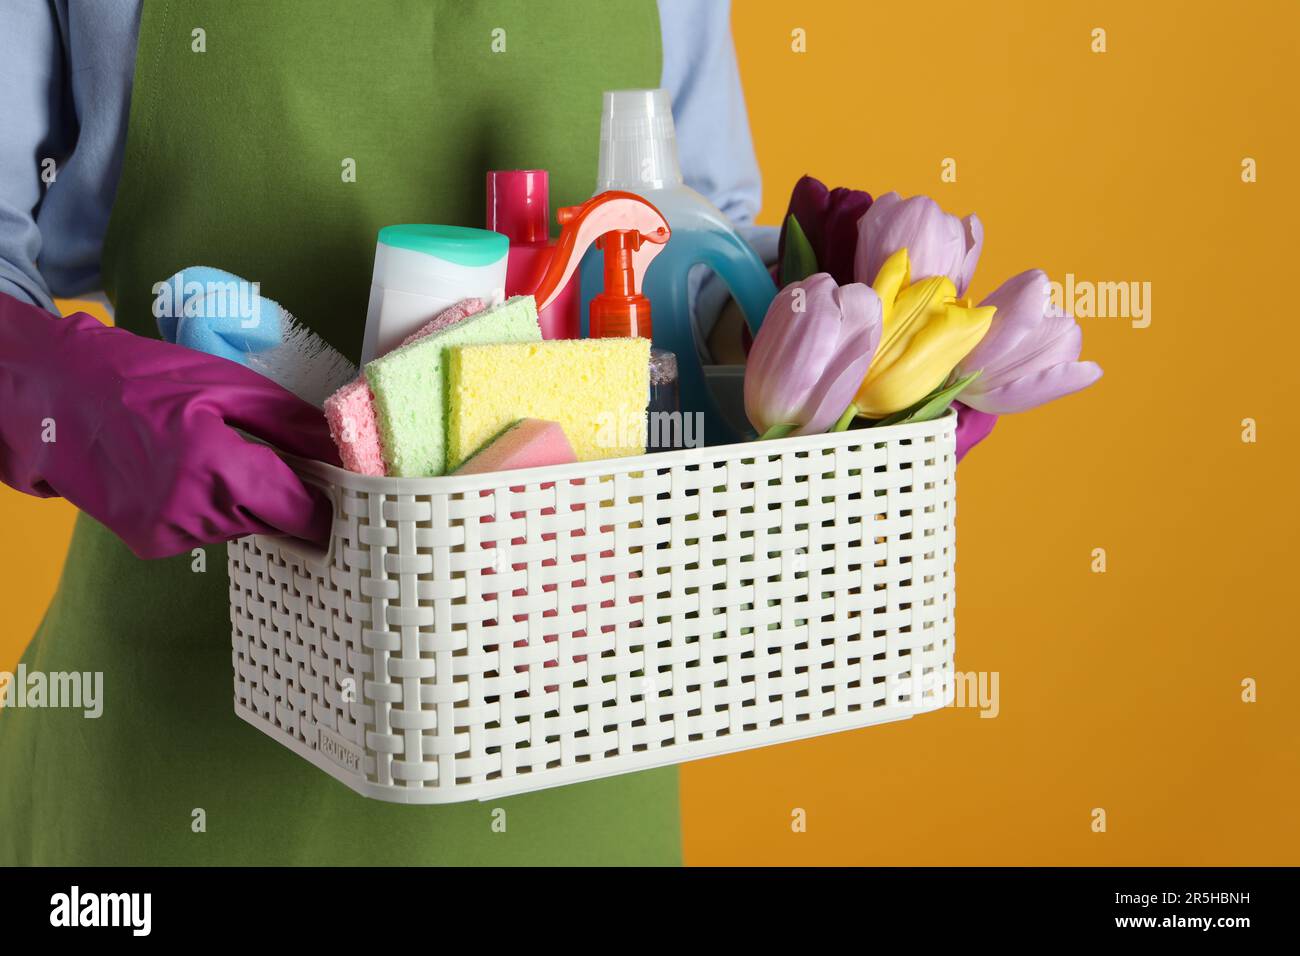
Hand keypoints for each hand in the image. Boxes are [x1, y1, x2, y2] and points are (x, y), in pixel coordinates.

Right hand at [1, 294, 339, 557]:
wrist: (56, 399)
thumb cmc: (143, 380)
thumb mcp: (227, 385)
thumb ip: (291, 423)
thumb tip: (340, 449)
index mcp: (216, 467)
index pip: (297, 510)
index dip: (324, 505)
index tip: (343, 495)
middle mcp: (192, 511)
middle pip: (274, 521)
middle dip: (286, 497)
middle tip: (280, 460)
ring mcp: (168, 533)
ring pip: (242, 527)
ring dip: (245, 501)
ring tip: (213, 454)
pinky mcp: (151, 543)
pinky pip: (207, 532)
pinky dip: (211, 509)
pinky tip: (186, 474)